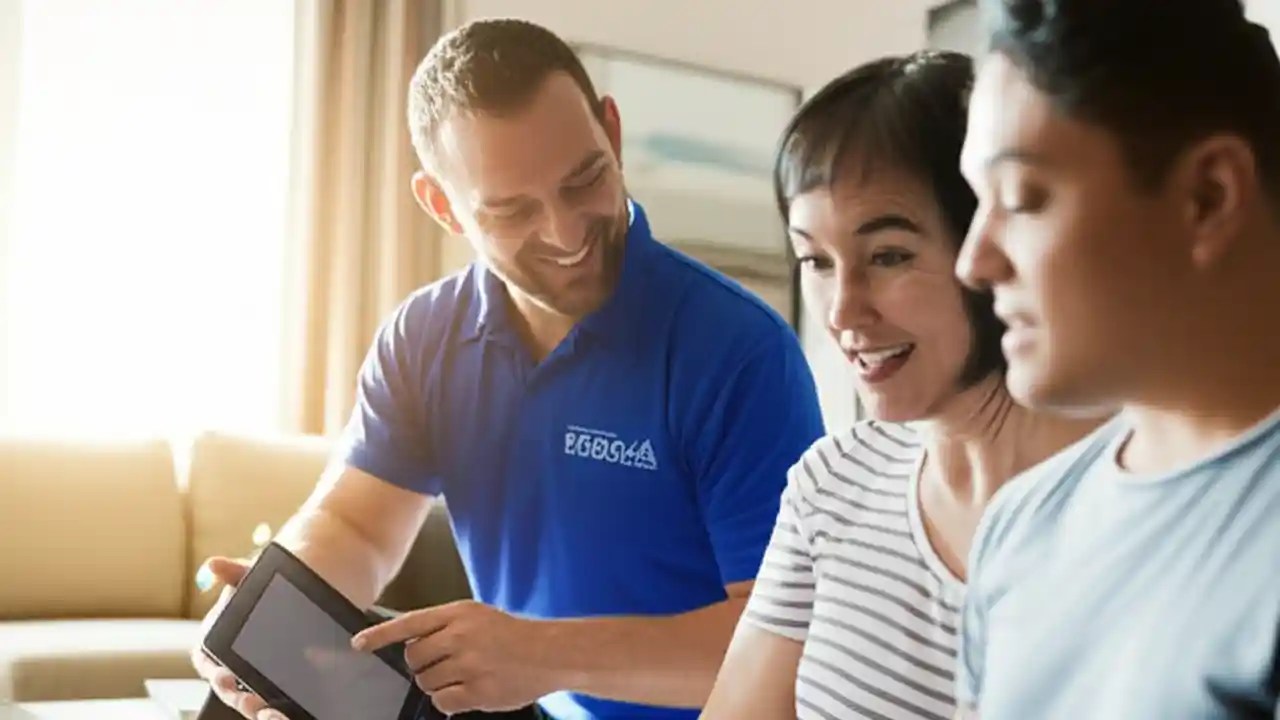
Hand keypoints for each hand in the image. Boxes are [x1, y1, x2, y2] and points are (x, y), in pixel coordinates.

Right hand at [189, 556, 291, 719]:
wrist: (295, 590)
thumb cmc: (264, 586)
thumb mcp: (252, 576)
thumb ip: (236, 572)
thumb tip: (214, 564)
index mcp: (215, 640)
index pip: (206, 661)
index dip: (213, 672)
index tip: (226, 677)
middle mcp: (228, 663)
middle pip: (228, 689)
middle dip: (238, 699)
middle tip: (253, 704)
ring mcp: (250, 676)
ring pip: (248, 700)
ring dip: (258, 711)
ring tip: (273, 716)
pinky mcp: (273, 682)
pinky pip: (272, 701)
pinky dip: (278, 710)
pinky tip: (289, 715)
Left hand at [352, 600, 558, 715]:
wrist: (549, 653)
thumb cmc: (511, 635)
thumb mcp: (477, 616)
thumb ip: (445, 626)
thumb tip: (411, 645)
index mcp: (458, 613)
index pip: (409, 622)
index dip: (380, 635)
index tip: (358, 644)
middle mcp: (460, 636)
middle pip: (414, 658)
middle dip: (424, 664)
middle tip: (447, 663)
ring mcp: (468, 664)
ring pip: (426, 682)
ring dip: (439, 683)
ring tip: (465, 676)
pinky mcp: (477, 690)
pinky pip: (442, 702)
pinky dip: (450, 700)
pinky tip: (469, 691)